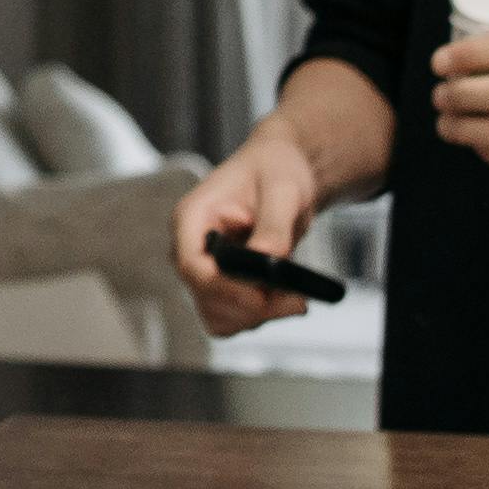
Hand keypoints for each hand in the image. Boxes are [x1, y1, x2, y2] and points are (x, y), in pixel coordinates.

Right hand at [168, 126, 327, 335]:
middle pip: (205, 297)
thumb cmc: (276, 170)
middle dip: (250, 307)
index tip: (262, 298)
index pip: (191, 265)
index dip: (223, 288)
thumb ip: (273, 226)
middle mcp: (192, 248)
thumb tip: (268, 260)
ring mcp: (206, 270)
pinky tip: (286, 299)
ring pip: (217, 315)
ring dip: (256, 316)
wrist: (285, 174)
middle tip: (296, 300)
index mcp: (192, 218)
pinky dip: (259, 317)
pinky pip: (232, 318)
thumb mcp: (283, 190)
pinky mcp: (224, 285)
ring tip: (295, 298)